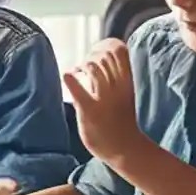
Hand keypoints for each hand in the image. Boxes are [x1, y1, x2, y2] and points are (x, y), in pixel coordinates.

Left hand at [62, 39, 143, 162]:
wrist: (125, 149)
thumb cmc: (120, 120)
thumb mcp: (122, 93)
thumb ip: (113, 77)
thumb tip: (99, 56)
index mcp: (128, 82)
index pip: (119, 50)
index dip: (104, 45)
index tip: (97, 53)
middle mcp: (118, 87)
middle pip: (104, 55)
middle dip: (91, 55)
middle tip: (85, 67)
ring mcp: (104, 99)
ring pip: (93, 67)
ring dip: (81, 66)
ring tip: (78, 74)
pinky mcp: (90, 111)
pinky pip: (80, 91)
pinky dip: (71, 80)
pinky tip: (68, 75)